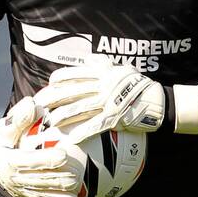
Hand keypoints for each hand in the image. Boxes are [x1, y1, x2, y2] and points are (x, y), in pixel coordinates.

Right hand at [0, 96, 83, 196]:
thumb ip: (19, 117)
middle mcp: (13, 178)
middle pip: (38, 180)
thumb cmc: (0, 138)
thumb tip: (33, 105)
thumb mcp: (5, 126)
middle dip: (58, 180)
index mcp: (9, 160)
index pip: (30, 160)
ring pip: (41, 195)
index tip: (63, 155)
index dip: (46, 159)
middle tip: (76, 178)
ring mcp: (18, 190)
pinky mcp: (23, 196)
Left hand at [35, 63, 165, 142]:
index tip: (49, 84)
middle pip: (72, 91)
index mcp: (103, 73)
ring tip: (51, 122)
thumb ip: (103, 63)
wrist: (157, 100)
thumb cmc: (138, 84)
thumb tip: (89, 58)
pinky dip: (82, 131)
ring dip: (63, 115)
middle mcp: (103, 86)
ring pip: (80, 108)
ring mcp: (108, 102)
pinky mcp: (115, 118)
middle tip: (40, 104)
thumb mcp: (121, 68)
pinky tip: (71, 137)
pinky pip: (95, 125)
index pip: (75, 73)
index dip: (59, 79)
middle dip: (54, 98)